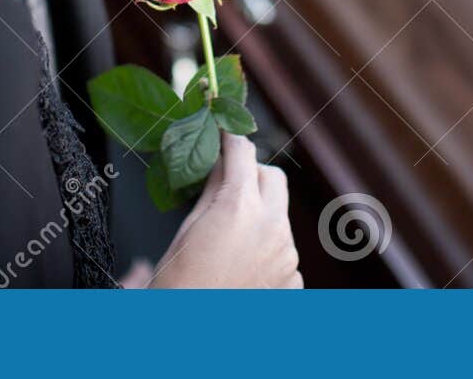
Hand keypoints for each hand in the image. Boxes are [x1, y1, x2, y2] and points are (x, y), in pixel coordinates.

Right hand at [149, 133, 302, 288]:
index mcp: (240, 207)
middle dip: (253, 176)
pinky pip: (282, 253)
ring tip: (227, 241)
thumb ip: (211, 190)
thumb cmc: (178, 288)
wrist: (191, 338)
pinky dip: (265, 253)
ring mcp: (287, 257)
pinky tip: (240, 269)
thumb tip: (219, 164)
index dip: (231, 139)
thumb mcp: (187, 231)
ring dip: (258, 217)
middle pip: (273, 179)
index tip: (224, 134)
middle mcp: (272, 227)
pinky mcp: (293, 283)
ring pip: (278, 218)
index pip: (243, 152)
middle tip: (228, 185)